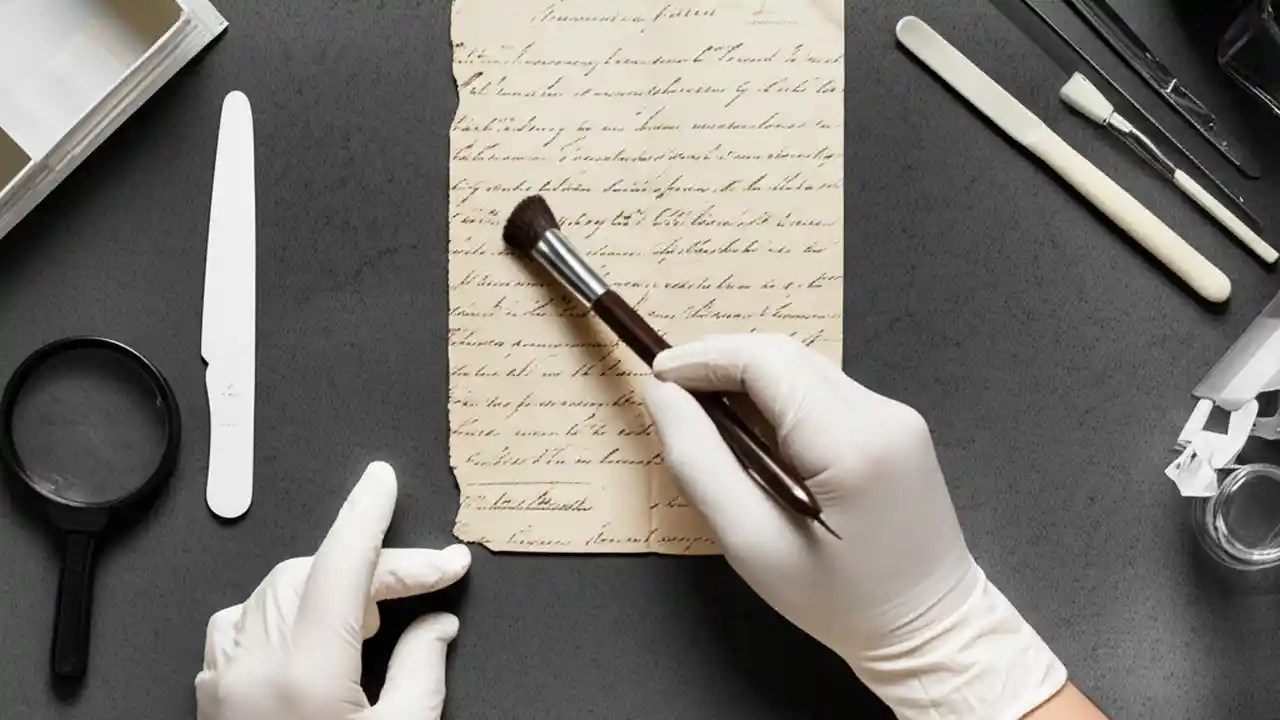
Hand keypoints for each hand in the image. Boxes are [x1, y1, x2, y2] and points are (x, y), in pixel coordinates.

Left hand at [195, 462, 471, 719]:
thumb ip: (422, 672)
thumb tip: (437, 627)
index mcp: (307, 673)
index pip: (340, 565)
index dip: (366, 515)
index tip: (383, 482)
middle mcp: (255, 668)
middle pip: (309, 573)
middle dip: (366, 566)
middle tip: (419, 582)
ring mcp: (224, 681)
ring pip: (271, 592)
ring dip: (324, 587)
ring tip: (367, 622)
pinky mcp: (210, 698)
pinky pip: (239, 624)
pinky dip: (280, 613)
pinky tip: (310, 637)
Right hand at [641, 335, 1066, 719]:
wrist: (929, 629)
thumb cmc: (840, 602)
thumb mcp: (751, 544)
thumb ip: (700, 463)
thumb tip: (663, 396)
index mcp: (852, 444)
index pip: (767, 361)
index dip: (704, 357)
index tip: (658, 375)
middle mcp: (882, 414)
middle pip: (785, 356)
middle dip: (721, 364)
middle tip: (673, 396)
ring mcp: (897, 416)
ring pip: (804, 370)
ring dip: (750, 382)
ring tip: (709, 420)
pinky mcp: (898, 426)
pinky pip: (824, 392)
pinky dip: (780, 401)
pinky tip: (759, 439)